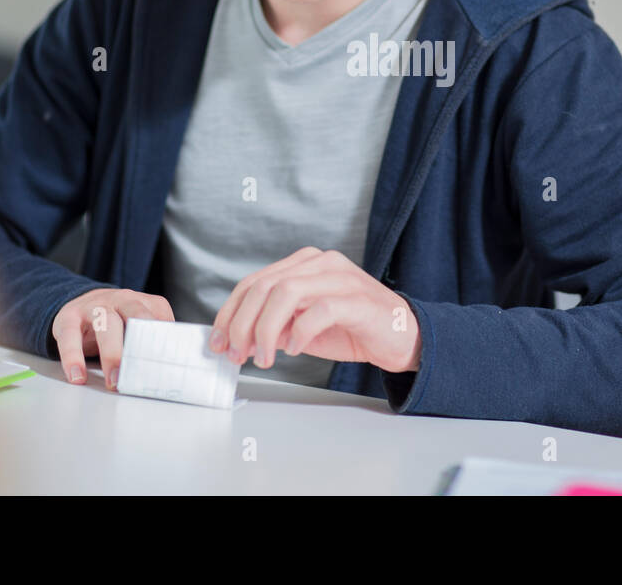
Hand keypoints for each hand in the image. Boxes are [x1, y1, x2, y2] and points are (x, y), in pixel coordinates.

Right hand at [51, 287, 174, 390]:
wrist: (81, 302)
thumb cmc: (116, 320)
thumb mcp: (136, 324)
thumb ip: (153, 340)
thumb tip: (169, 369)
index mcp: (143, 302)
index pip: (159, 317)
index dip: (165, 340)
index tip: (169, 363)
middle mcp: (121, 300)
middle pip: (135, 316)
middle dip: (141, 344)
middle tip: (144, 372)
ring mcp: (94, 306)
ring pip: (106, 324)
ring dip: (111, 354)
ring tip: (114, 381)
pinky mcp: (69, 317)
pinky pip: (70, 337)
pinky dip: (73, 358)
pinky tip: (78, 376)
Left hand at [208, 247, 419, 374]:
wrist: (402, 337)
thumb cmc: (353, 329)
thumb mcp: (304, 325)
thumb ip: (276, 322)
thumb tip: (238, 338)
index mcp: (304, 264)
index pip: (254, 281)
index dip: (230, 312)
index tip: (219, 341)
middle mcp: (321, 263)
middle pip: (264, 285)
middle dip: (242, 323)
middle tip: (236, 354)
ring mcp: (341, 278)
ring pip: (286, 292)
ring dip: (266, 329)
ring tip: (263, 357)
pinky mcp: (358, 300)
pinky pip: (319, 310)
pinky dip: (300, 332)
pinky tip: (294, 349)